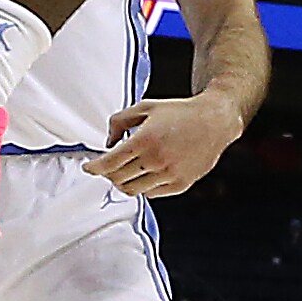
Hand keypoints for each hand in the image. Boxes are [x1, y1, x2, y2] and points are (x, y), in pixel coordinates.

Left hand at [92, 93, 241, 201]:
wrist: (214, 121)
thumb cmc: (180, 112)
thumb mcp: (146, 107)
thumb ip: (120, 121)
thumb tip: (108, 143)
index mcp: (145, 140)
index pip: (109, 163)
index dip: (93, 167)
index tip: (88, 167)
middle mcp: (156, 160)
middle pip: (117, 179)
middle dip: (107, 174)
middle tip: (106, 167)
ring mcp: (169, 175)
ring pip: (132, 190)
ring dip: (122, 183)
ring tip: (124, 172)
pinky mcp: (180, 184)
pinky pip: (151, 193)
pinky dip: (142, 186)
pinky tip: (144, 174)